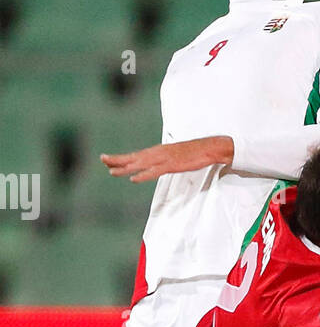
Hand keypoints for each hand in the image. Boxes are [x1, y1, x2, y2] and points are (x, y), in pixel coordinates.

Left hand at [101, 135, 234, 181]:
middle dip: (117, 159)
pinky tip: (134, 179)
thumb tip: (157, 165)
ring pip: (140, 163)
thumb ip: (165, 160)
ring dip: (125, 167)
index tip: (107, 159)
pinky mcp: (171, 165)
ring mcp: (164, 158)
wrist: (209, 148)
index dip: (121, 158)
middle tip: (102, 160)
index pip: (135, 155)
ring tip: (112, 171)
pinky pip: (154, 171)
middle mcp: (157, 153)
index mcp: (158, 151)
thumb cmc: (194, 152)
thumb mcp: (176, 156)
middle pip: (133, 157)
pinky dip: (143, 175)